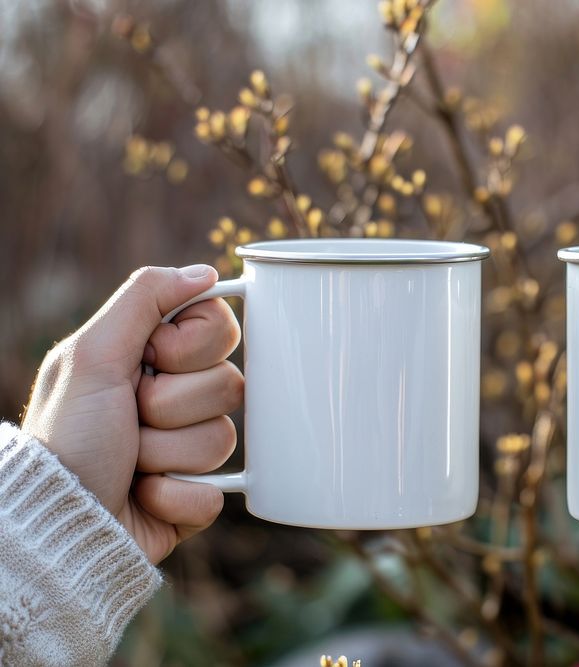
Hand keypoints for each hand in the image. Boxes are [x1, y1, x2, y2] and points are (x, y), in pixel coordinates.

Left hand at [21, 266, 242, 562]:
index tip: (151, 361)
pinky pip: (217, 491)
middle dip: (171, 407)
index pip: (220, 329)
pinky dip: (174, 497)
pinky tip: (143, 496)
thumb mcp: (92, 355)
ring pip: (224, 440)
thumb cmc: (66, 436)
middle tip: (130, 417)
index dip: (192, 348)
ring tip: (129, 462)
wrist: (58, 521)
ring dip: (166, 455)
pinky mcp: (196, 495)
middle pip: (230, 384)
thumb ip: (145, 298)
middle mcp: (176, 398)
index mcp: (154, 358)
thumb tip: (205, 272)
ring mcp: (188, 448)